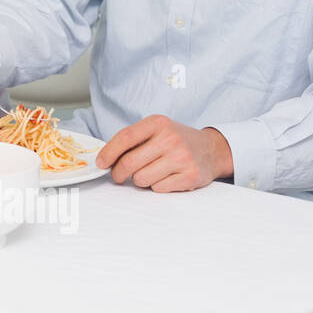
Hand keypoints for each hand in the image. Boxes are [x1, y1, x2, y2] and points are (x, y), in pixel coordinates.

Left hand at [97, 115, 233, 191]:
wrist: (212, 150)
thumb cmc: (176, 140)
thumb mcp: (156, 130)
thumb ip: (133, 140)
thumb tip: (105, 159)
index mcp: (158, 123)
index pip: (125, 138)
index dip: (108, 153)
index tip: (101, 163)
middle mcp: (170, 139)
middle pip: (129, 163)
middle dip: (118, 173)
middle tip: (118, 176)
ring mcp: (182, 158)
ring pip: (141, 179)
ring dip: (139, 180)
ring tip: (148, 173)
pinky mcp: (189, 176)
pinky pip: (157, 189)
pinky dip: (155, 186)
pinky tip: (164, 177)